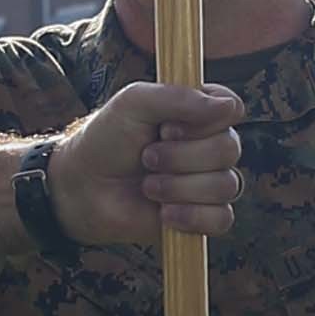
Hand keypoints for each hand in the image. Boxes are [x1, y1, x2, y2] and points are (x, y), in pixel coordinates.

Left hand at [48, 82, 244, 249]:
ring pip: (225, 185)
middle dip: (181, 157)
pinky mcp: (201, 216)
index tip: (166, 127)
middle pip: (229, 149)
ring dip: (179, 187)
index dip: (204, 121)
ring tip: (147, 186)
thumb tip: (230, 108)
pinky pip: (222, 218)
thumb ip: (178, 97)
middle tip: (146, 157)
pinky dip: (192, 216)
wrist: (83, 188)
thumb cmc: (106, 139)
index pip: (231, 108)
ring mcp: (206, 181)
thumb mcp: (134, 103)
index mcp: (197, 112)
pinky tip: (164, 214)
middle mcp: (208, 145)